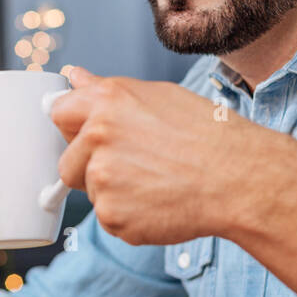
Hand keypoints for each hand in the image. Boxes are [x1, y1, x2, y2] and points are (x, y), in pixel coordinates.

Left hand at [48, 65, 284, 244]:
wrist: (239, 180)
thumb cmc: (206, 135)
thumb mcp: (156, 96)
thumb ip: (105, 90)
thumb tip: (72, 77)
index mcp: (106, 102)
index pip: (58, 113)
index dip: (73, 128)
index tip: (89, 138)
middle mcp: (96, 137)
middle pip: (67, 162)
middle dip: (91, 168)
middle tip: (137, 166)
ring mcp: (101, 179)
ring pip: (90, 193)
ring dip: (113, 193)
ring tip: (155, 182)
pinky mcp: (111, 215)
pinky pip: (109, 219)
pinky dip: (129, 217)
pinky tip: (160, 203)